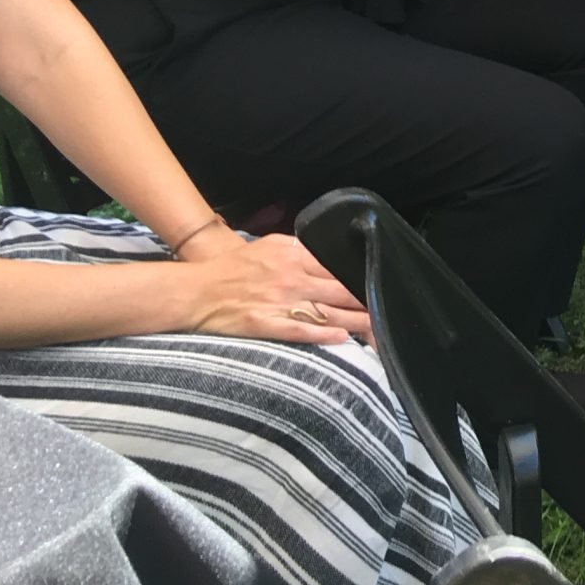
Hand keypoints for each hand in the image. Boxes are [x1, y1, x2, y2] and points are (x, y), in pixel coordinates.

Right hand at [183, 233, 370, 345]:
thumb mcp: (269, 246)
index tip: (381, 282)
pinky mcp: (264, 325)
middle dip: (366, 300)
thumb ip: (299, 249)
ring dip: (354, 321)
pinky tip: (342, 339)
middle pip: (338, 290)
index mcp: (293, 256)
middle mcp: (291, 278)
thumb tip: (326, 253)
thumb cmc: (232, 267)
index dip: (361, 275)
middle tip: (391, 307)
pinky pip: (299, 331)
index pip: (337, 266)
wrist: (194, 290)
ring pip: (326, 313)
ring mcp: (278, 303)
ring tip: (378, 327)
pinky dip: (322, 335)